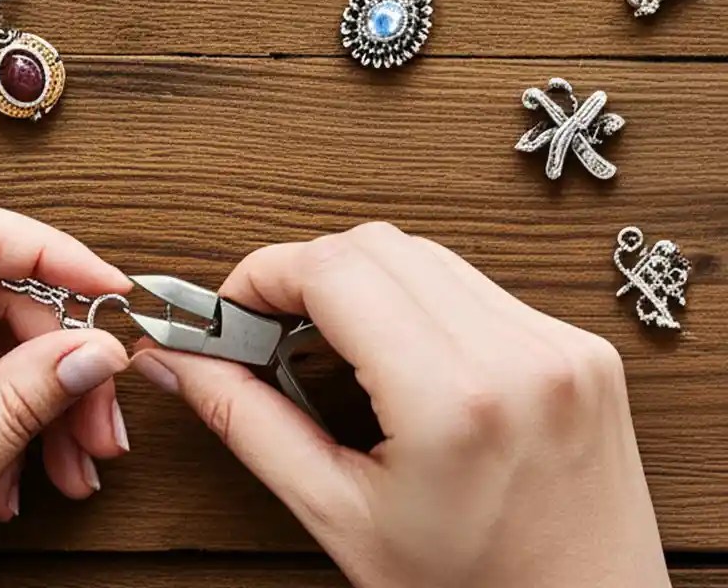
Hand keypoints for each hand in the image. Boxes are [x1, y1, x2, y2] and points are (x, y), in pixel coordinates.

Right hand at [132, 222, 669, 587]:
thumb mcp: (339, 516)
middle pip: (375, 245)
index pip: (333, 270)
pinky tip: (401, 356)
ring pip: (425, 254)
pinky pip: (475, 284)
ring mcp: (560, 346)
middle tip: (271, 328)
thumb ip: (248, 423)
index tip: (233, 308)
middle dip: (305, 274)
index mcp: (455, 402)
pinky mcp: (580, 348)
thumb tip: (181, 362)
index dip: (263, 274)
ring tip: (335, 346)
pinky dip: (418, 301)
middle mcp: (521, 357)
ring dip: (363, 281)